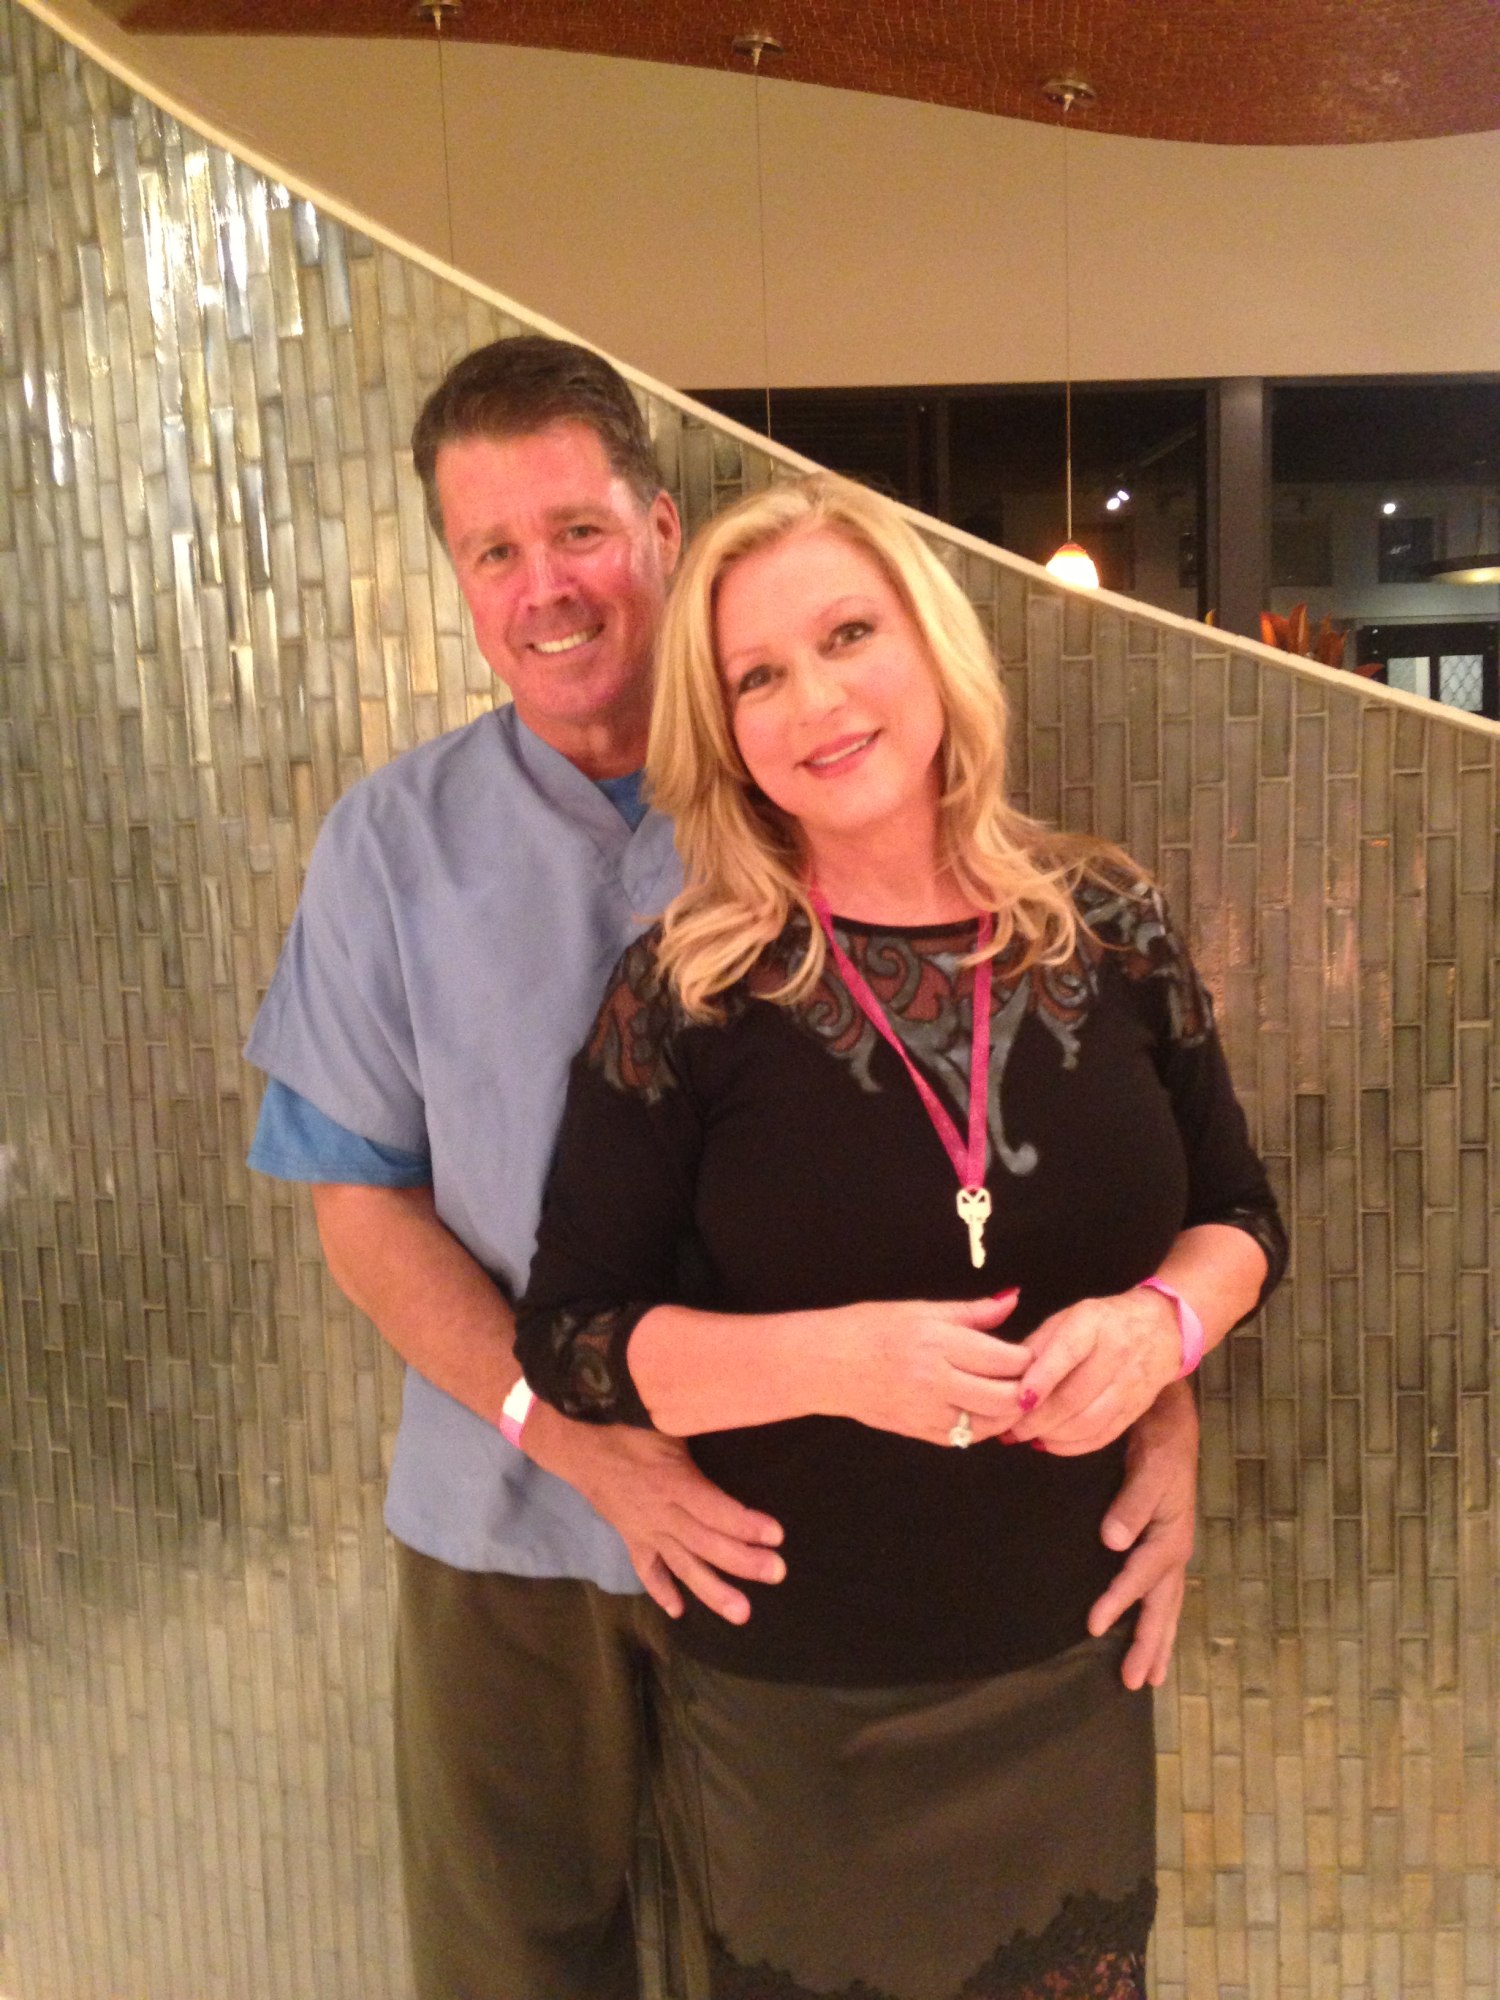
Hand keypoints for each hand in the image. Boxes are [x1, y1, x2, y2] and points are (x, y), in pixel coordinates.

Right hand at [520, 1405, 784, 1624]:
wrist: (573, 1441)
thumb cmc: (625, 1422)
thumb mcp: (663, 1416)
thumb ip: (695, 1419)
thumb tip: (735, 1406)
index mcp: (671, 1480)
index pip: (715, 1509)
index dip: (745, 1524)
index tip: (776, 1536)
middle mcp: (660, 1512)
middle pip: (706, 1542)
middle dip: (743, 1561)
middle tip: (776, 1573)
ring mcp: (644, 1529)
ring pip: (681, 1565)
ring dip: (711, 1590)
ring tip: (740, 1613)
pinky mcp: (630, 1536)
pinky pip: (647, 1568)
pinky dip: (661, 1590)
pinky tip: (679, 1611)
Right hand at [819, 1291, 1025, 1445]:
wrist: (824, 1364)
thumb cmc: (868, 1328)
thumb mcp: (920, 1310)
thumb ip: (971, 1312)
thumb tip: (1011, 1300)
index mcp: (938, 1343)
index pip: (1005, 1359)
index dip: (1028, 1358)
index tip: (1029, 1351)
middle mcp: (935, 1381)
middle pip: (1005, 1398)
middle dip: (1026, 1389)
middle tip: (1029, 1378)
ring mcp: (927, 1412)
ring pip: (990, 1425)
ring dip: (1008, 1413)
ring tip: (1011, 1396)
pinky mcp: (919, 1432)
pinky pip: (965, 1439)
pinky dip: (982, 1428)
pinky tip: (982, 1412)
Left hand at [1006, 1286, 1179, 1454]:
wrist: (1160, 1328)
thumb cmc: (1100, 1323)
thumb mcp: (1066, 1319)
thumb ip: (1037, 1347)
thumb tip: (1005, 1380)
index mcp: (1092, 1324)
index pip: (1067, 1352)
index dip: (1042, 1378)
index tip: (1019, 1399)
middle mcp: (1115, 1353)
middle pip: (1076, 1396)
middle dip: (1039, 1418)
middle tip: (1011, 1428)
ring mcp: (1130, 1385)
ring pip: (1090, 1420)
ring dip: (1054, 1435)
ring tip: (1028, 1437)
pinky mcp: (1136, 1409)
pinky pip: (1104, 1434)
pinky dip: (1074, 1445)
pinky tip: (1051, 1443)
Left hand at [1086, 1380, 1197, 1688]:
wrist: (1170, 1415)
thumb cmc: (1158, 1437)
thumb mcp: (1149, 1463)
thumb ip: (1133, 1502)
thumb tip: (1112, 1542)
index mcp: (1171, 1532)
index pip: (1142, 1574)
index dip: (1118, 1600)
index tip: (1093, 1626)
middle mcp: (1175, 1545)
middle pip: (1164, 1604)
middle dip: (1151, 1644)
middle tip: (1135, 1683)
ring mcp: (1172, 1545)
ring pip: (1167, 1603)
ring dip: (1158, 1639)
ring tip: (1149, 1675)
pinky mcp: (1163, 1539)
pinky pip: (1161, 1588)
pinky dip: (1157, 1615)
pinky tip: (1149, 1629)